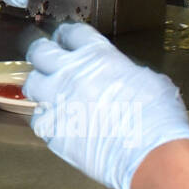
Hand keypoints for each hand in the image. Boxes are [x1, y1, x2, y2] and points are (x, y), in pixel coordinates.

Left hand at [25, 23, 188, 188]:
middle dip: (42, 52)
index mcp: (97, 57)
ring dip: (39, 85)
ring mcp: (58, 101)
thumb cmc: (157, 120)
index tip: (65, 38)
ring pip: (32, 83)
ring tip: (47, 90)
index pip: (72, 33)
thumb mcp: (151, 80)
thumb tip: (125, 75)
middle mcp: (71, 74)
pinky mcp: (53, 130)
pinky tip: (55, 121)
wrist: (149, 155)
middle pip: (40, 52)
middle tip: (46, 58)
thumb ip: (128, 71)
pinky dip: (45, 118)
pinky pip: (38, 118)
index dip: (67, 34)